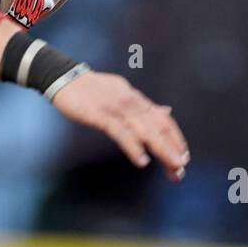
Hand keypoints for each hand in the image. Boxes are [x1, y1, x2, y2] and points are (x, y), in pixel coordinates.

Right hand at [50, 70, 189, 180]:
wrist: (63, 77)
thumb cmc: (90, 89)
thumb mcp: (122, 93)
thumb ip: (144, 105)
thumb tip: (167, 111)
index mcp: (135, 99)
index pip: (162, 119)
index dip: (175, 137)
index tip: (184, 156)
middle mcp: (131, 102)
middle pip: (157, 127)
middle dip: (172, 149)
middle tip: (181, 169)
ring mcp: (116, 108)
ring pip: (145, 130)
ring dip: (161, 149)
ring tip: (172, 167)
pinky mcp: (100, 114)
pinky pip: (120, 132)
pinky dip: (133, 146)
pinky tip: (142, 160)